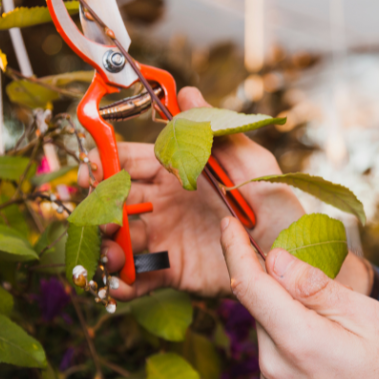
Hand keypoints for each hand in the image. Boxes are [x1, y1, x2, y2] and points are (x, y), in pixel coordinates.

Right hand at [78, 87, 305, 298]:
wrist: (287, 252)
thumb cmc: (272, 199)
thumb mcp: (249, 161)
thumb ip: (214, 129)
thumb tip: (187, 91)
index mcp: (178, 172)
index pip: (131, 161)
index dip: (107, 163)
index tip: (90, 170)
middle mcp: (165, 203)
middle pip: (118, 200)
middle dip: (99, 207)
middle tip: (95, 217)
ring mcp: (167, 237)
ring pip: (122, 239)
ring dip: (108, 247)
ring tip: (113, 255)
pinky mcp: (173, 270)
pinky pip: (141, 277)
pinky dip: (125, 284)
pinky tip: (120, 287)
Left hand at [220, 216, 378, 378]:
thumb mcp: (365, 316)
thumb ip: (314, 287)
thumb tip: (275, 258)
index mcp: (299, 341)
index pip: (250, 285)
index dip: (235, 249)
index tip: (229, 223)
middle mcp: (275, 366)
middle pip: (259, 301)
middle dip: (273, 278)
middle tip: (308, 277)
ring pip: (264, 321)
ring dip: (282, 306)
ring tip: (328, 320)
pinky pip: (271, 344)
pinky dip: (285, 327)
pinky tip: (319, 338)